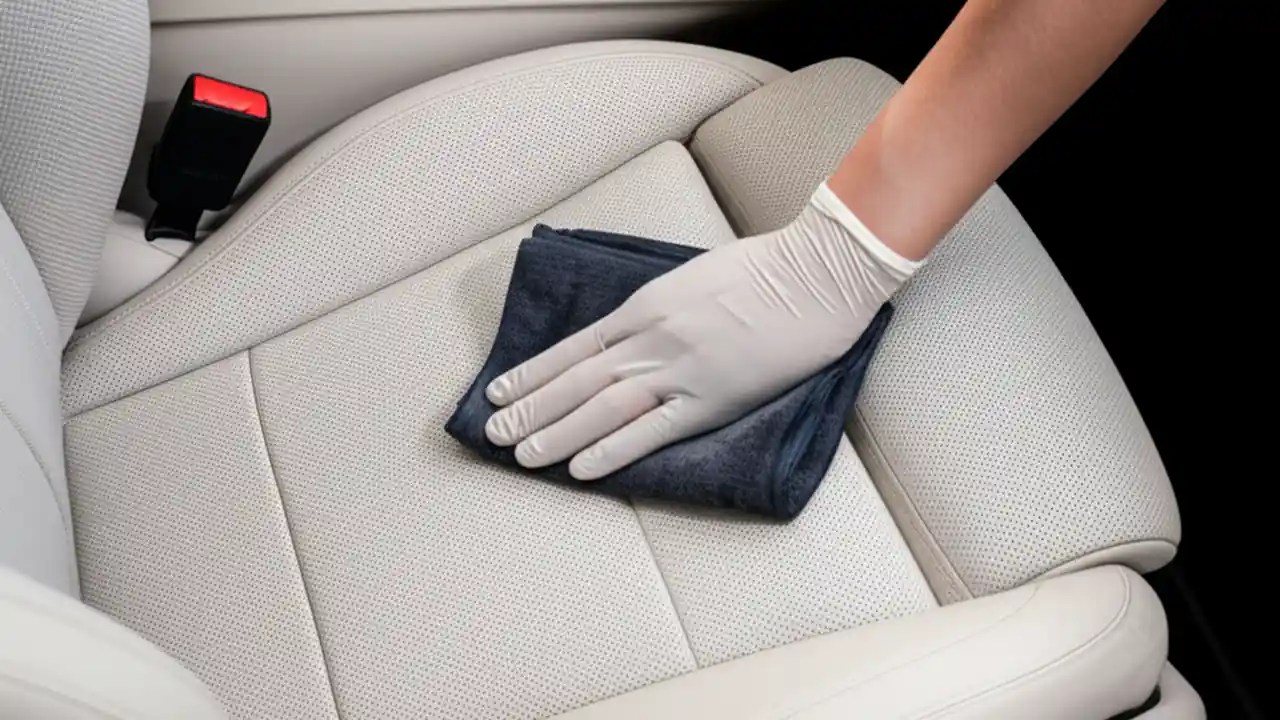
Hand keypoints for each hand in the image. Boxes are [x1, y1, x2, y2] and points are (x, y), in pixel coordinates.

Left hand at [484, 182, 920, 479]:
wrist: (816, 274)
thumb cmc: (764, 270)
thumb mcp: (695, 277)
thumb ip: (660, 306)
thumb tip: (632, 329)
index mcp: (645, 305)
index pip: (575, 347)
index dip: (533, 372)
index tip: (500, 390)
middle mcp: (650, 338)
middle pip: (576, 380)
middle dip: (531, 408)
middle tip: (493, 433)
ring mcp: (679, 370)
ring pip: (601, 407)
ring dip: (557, 433)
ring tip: (522, 457)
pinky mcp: (712, 398)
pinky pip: (653, 430)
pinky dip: (613, 450)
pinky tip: (582, 469)